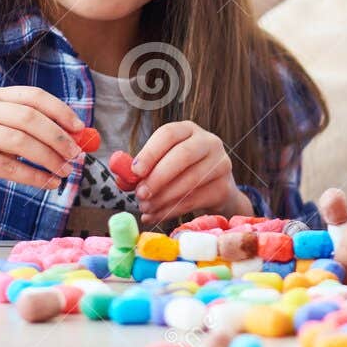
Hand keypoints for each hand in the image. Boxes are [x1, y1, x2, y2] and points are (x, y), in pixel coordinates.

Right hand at [0, 86, 85, 206]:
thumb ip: (24, 128)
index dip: (60, 111)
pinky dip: (35, 176)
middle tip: (77, 155)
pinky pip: (11, 167)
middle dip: (59, 137)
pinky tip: (49, 183)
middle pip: (31, 118)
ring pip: (23, 143)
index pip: (34, 96)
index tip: (80, 128)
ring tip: (66, 171)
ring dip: (50, 158)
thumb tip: (70, 137)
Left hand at [131, 121, 246, 225]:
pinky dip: (172, 210)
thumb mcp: (161, 164)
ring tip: (146, 208)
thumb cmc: (181, 173)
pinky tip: (156, 216)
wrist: (215, 190)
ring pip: (190, 180)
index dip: (150, 152)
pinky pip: (195, 200)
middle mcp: (208, 142)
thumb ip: (140, 170)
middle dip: (158, 177)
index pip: (169, 134)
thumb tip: (122, 178)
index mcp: (188, 130)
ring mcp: (221, 164)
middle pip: (183, 155)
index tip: (135, 171)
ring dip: (163, 198)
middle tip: (140, 195)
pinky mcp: (224, 187)